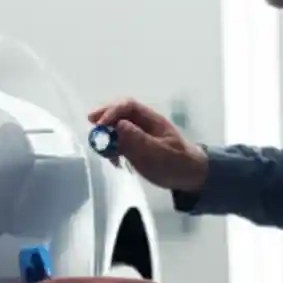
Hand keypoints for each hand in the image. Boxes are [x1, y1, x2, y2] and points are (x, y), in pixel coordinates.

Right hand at [89, 98, 208, 192]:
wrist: (191, 176)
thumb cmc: (178, 164)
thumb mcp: (159, 154)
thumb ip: (139, 141)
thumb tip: (119, 125)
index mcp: (151, 120)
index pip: (128, 106)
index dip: (112, 112)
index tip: (100, 125)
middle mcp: (143, 124)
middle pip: (119, 112)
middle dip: (104, 117)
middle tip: (91, 125)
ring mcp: (139, 135)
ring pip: (116, 127)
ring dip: (106, 134)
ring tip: (101, 148)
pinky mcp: (135, 147)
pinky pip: (118, 141)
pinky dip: (111, 147)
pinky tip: (111, 159)